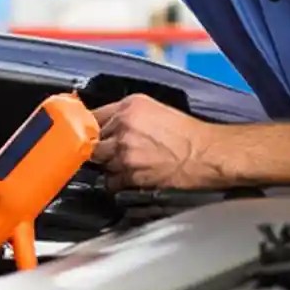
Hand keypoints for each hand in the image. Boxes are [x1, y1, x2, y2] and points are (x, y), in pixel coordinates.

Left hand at [90, 94, 218, 190]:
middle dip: (99, 148)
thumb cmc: (187, 134)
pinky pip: (110, 181)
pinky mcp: (130, 173)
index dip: (87, 127)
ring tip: (128, 165)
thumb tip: (105, 124)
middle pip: (91, 140)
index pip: (91, 115)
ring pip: (100, 163)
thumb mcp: (154, 110)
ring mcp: (125, 150)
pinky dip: (117, 183)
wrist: (205, 154)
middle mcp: (123, 126)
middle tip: (112, 152)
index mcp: (129, 106)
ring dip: (109, 166)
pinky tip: (131, 177)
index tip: (84, 133)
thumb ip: (126, 115)